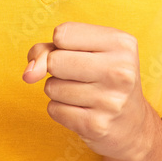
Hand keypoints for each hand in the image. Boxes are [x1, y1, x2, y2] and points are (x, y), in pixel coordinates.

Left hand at [22, 21, 154, 160]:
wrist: (133, 126)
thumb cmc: (101, 77)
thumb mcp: (85, 50)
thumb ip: (48, 50)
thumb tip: (28, 74)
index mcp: (121, 43)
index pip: (62, 34)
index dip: (61, 45)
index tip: (80, 54)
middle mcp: (120, 70)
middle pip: (54, 61)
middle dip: (56, 69)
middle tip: (80, 76)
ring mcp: (110, 100)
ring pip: (51, 87)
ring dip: (58, 91)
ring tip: (84, 94)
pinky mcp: (97, 126)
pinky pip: (54, 110)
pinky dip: (60, 110)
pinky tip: (82, 111)